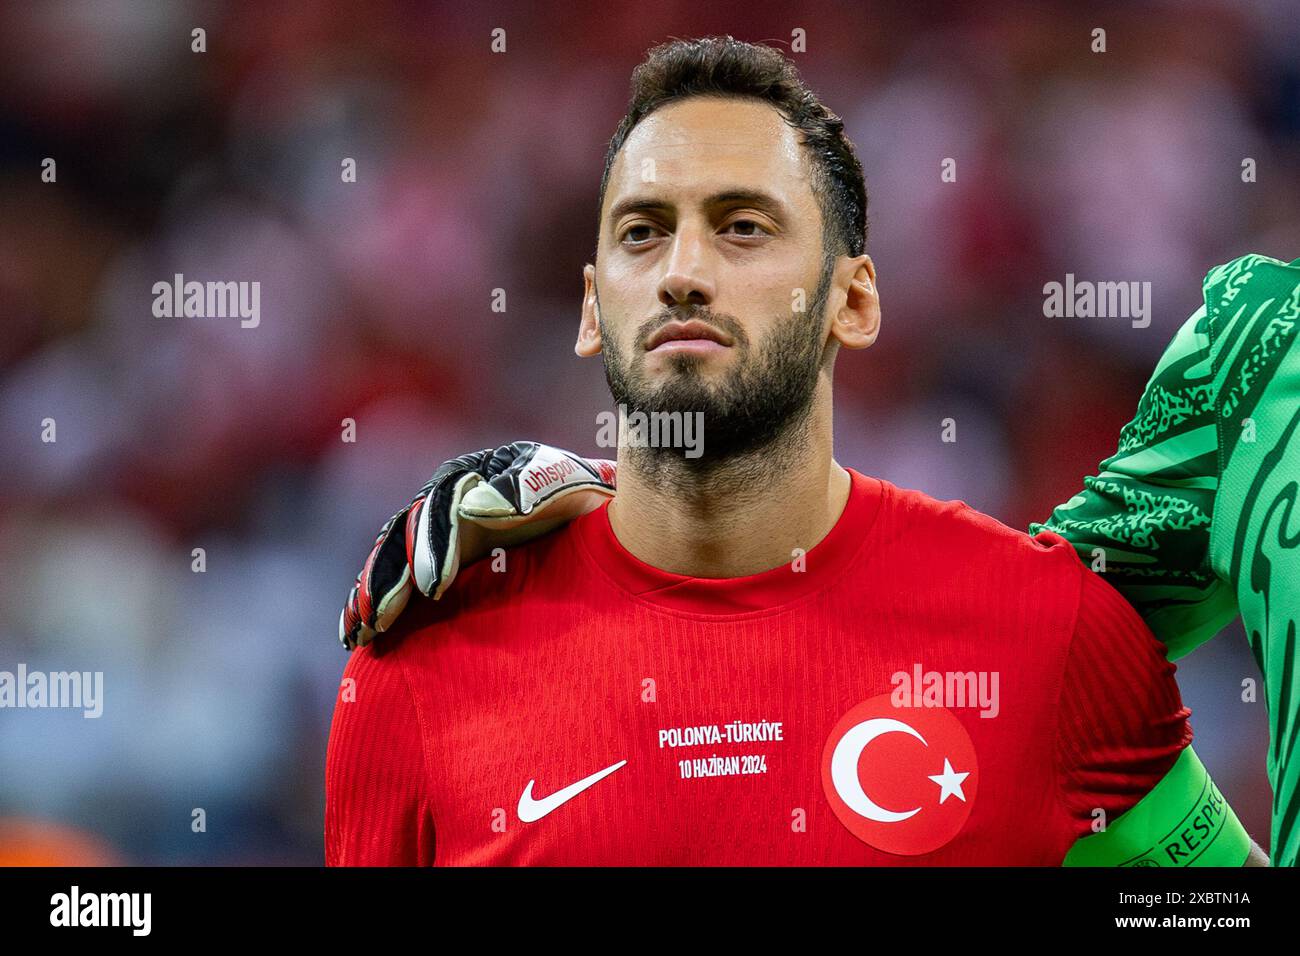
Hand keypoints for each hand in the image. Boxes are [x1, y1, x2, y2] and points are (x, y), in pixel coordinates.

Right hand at [339, 442, 615, 648]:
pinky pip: (397, 577)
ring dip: (375, 593)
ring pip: (393, 558)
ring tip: (360, 630)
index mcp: (472, 477)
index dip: (432, 548)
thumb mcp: (566, 481)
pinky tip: (358, 631)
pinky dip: (375, 600)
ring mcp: (437, 530)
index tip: (431, 587)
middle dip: (390, 578)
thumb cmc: (581, 493)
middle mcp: (445, 500)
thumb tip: (472, 506)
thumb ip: (528, 486)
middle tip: (378, 617)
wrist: (588, 505)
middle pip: (405, 538)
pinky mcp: (436, 558)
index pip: (441, 513)